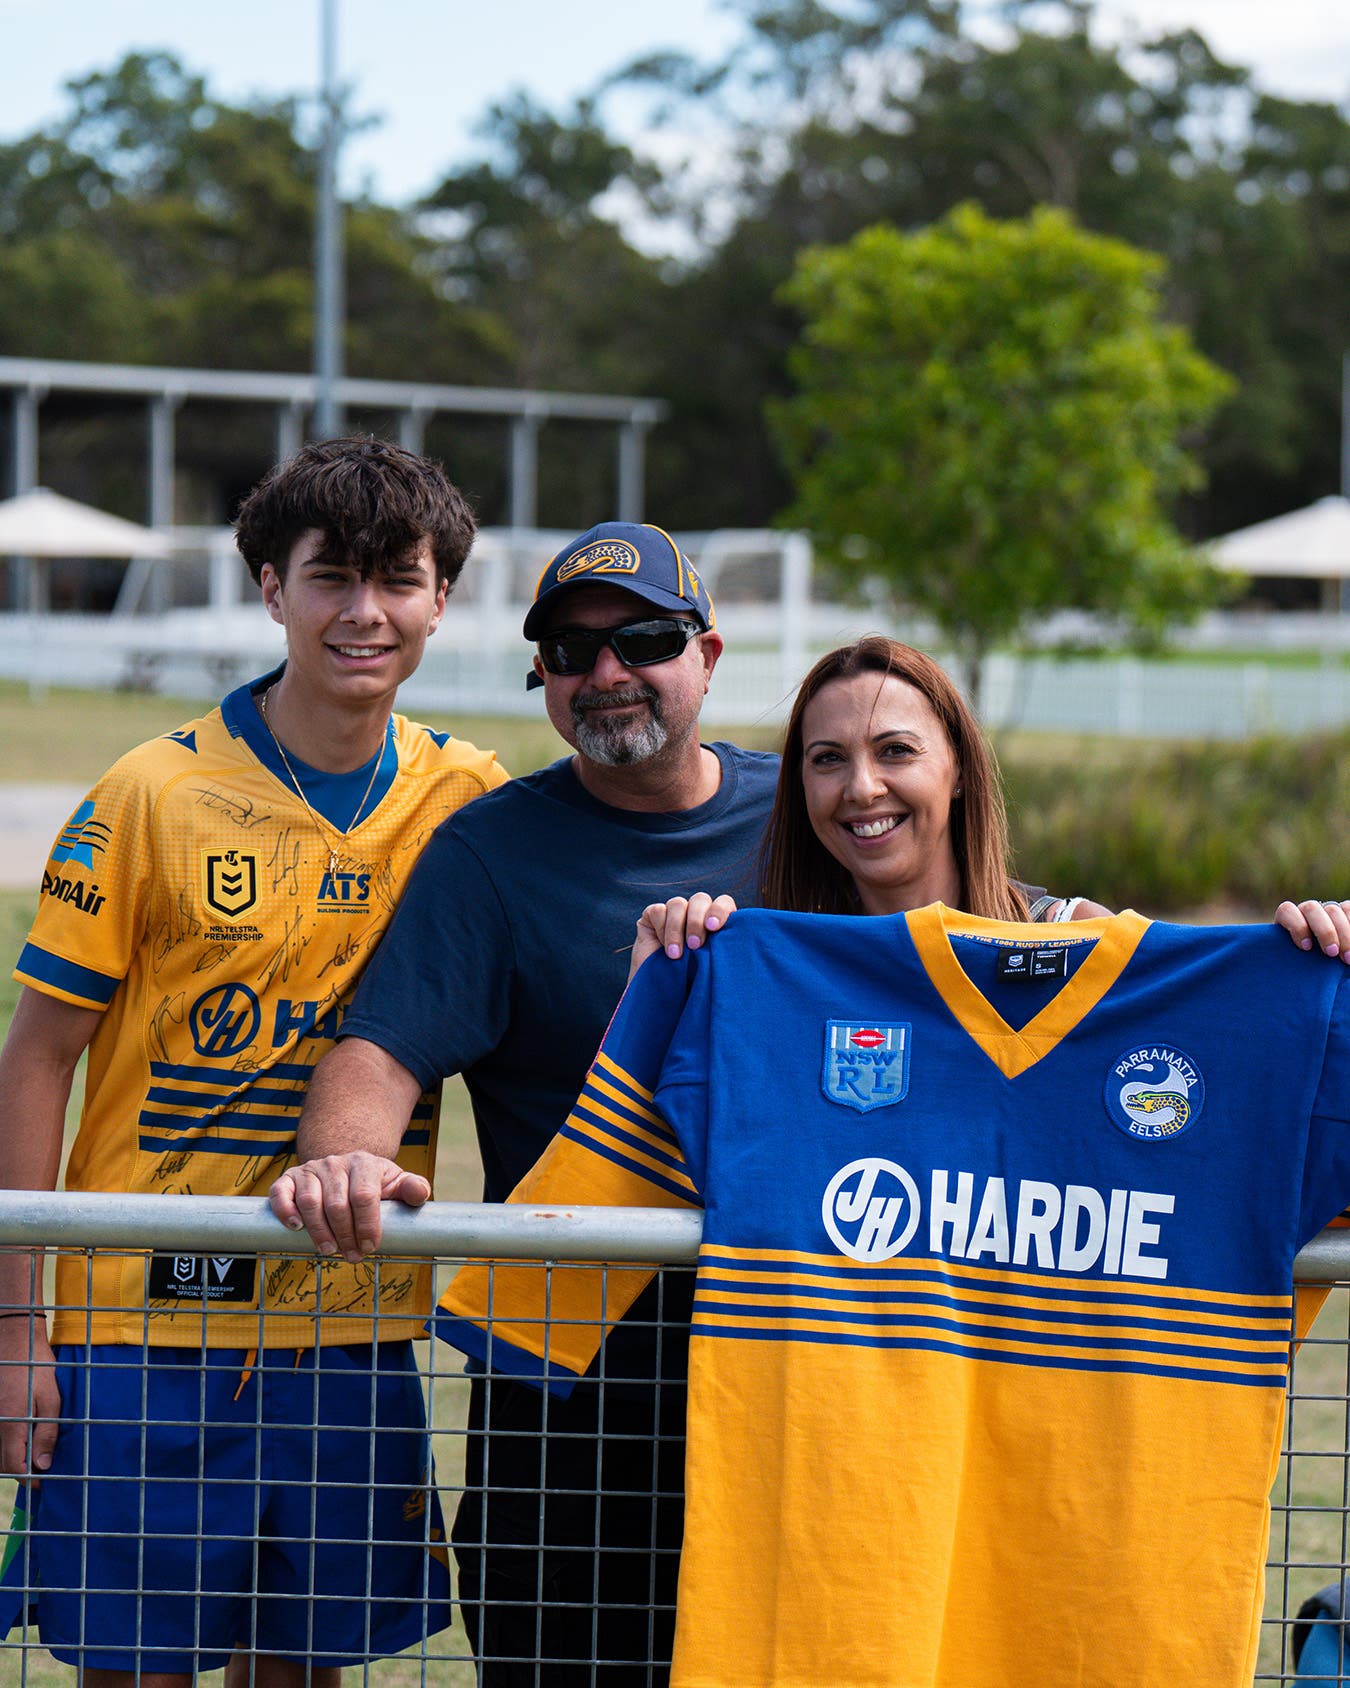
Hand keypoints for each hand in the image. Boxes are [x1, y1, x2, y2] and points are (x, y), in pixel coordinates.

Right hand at [0, 1318, 58, 1477]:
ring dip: (14, 1458)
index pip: (15, 1468)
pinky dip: (8, 1445)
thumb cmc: (36, 1368)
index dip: (31, 1479)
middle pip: (3, 1464)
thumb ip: (46, 1433)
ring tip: (36, 1455)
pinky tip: (24, 1439)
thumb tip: (43, 1466)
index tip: (46, 1482)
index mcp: (10, 1425)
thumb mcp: (51, 1399)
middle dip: (22, 1471)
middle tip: (43, 1471)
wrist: (14, 1341)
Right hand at [269, 1153, 430, 1260]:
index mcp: (364, 1163)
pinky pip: (280, 1193)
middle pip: (337, 1204)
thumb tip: (419, 1193)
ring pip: (310, 1202)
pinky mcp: (289, 1178)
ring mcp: (311, 1169)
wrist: (345, 1169)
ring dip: (318, 1231)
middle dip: (345, 1235)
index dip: (367, 1225)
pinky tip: (295, 1228)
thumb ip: (413, 1188)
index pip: (364, 1196)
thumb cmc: (373, 1183)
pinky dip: (285, 1210)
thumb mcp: (397, 1184)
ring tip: (329, 1250)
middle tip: (352, 1256)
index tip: (371, 1247)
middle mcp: (335, 1163)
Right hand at [629, 893, 737, 980]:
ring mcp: (673, 915)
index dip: (720, 910)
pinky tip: (663, 948)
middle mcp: (695, 915)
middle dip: (697, 921)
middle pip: (700, 899)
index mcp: (715, 923)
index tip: (715, 928)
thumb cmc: (690, 987)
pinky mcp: (652, 917)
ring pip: (678, 903)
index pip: (723, 903)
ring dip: (677, 927)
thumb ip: (722, 950)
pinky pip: (658, 910)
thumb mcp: (711, 968)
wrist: (660, 1003)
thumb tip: (737, 941)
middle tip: (695, 945)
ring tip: (676, 954)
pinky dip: (662, 927)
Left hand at [1276, 898, 1349, 961]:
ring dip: (1343, 933)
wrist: (1328, 968)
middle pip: (1311, 908)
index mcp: (1288, 921)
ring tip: (1347, 958)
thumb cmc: (1305, 968)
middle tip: (1332, 953)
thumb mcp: (1295, 963)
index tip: (1306, 948)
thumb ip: (1293, 957)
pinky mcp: (1343, 911)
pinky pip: (1348, 908)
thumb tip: (1293, 963)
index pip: (1287, 910)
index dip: (1296, 927)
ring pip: (1332, 909)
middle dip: (1324, 932)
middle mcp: (1306, 912)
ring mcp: (1325, 909)